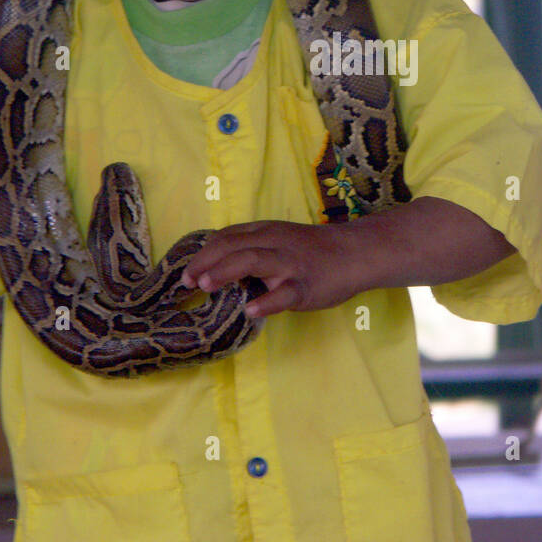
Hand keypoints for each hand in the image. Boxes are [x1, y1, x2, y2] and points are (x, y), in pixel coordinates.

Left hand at [180, 220, 373, 318]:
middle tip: (187, 281)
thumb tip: (218, 265)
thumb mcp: (280, 237)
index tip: (186, 272)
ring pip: (254, 261)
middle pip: (233, 245)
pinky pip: (284, 294)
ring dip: (226, 271)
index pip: (227, 237)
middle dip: (206, 262)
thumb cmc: (313, 249)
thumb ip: (253, 246)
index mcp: (265, 232)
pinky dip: (267, 301)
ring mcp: (289, 264)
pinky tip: (251, 310)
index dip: (204, 253)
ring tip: (207, 285)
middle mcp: (274, 243)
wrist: (355, 252)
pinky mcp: (305, 285)